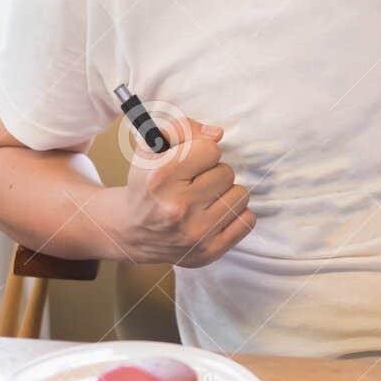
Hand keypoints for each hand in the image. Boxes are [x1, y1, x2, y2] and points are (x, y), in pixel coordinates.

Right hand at [114, 112, 253, 266]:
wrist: (132, 232)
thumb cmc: (146, 185)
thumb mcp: (150, 149)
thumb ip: (181, 128)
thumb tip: (217, 134)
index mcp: (161, 178)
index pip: (210, 149)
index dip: (201, 152)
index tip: (190, 162)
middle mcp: (178, 208)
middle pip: (227, 172)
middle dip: (213, 173)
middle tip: (194, 182)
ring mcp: (196, 234)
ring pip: (240, 195)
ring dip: (225, 193)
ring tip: (205, 198)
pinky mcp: (210, 252)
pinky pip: (247, 220)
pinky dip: (235, 214)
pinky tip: (215, 213)